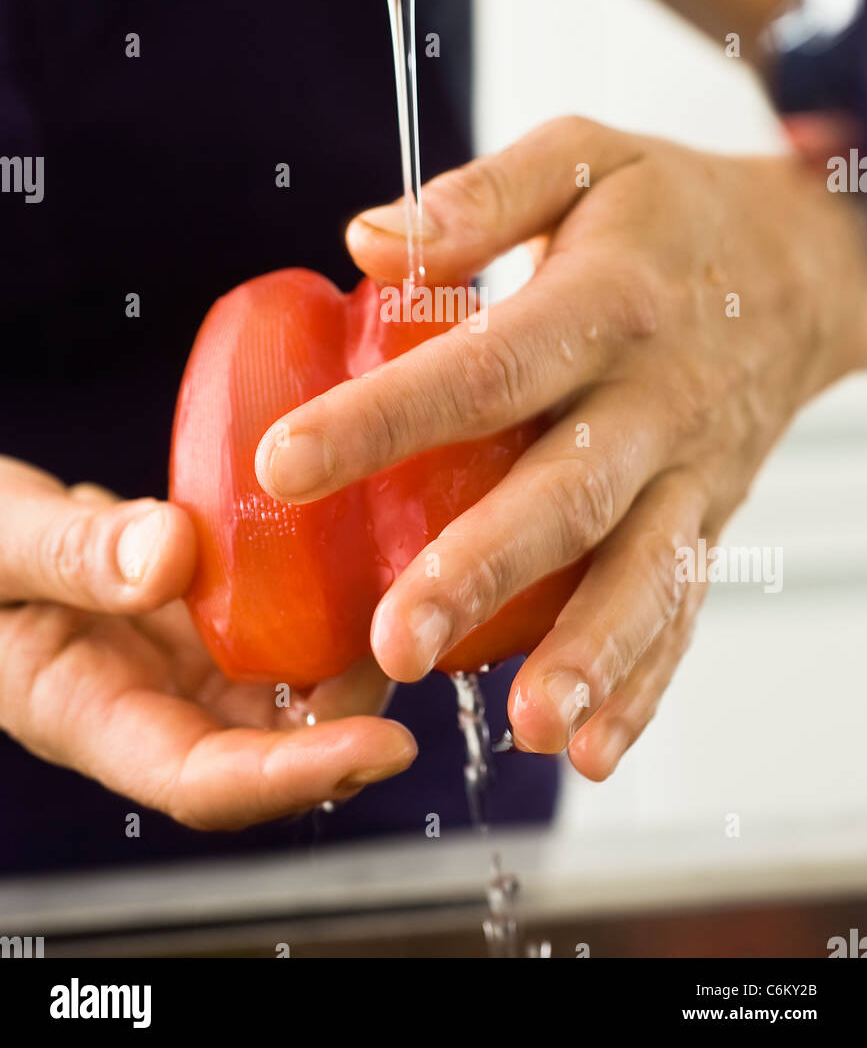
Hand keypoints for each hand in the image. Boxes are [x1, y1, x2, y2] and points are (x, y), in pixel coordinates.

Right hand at [0, 458, 414, 828]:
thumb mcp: (0, 540)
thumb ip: (73, 554)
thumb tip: (170, 559)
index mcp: (86, 713)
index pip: (201, 780)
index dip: (295, 777)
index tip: (384, 748)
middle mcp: (148, 706)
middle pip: (265, 754)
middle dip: (352, 727)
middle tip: (424, 652)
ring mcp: (181, 666)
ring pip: (284, 696)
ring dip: (352, 670)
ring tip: (415, 604)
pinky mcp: (203, 617)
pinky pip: (277, 631)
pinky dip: (327, 612)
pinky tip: (371, 566)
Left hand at [257, 117, 866, 778]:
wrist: (808, 264)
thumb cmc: (675, 213)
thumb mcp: (587, 158)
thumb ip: (483, 196)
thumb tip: (365, 241)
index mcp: (608, 302)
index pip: (488, 367)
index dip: (386, 418)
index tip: (284, 464)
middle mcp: (656, 398)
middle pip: (569, 492)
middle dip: (483, 571)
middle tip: (397, 639)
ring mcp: (691, 470)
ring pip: (641, 571)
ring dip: (585, 654)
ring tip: (525, 725)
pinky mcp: (710, 518)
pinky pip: (685, 607)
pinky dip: (645, 682)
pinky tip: (592, 746)